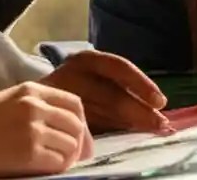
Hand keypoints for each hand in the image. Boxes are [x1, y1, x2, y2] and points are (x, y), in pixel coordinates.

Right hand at [0, 81, 91, 176]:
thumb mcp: (10, 102)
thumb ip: (37, 107)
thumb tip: (68, 127)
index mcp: (32, 90)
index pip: (73, 104)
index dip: (81, 123)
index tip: (80, 138)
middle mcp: (35, 106)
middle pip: (76, 125)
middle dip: (80, 143)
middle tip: (78, 156)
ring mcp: (33, 129)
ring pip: (72, 145)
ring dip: (68, 157)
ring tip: (57, 163)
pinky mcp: (29, 153)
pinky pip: (59, 162)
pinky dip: (59, 167)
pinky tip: (47, 169)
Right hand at [41, 50, 168, 132]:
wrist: (35, 97)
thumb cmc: (76, 83)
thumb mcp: (94, 73)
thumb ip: (120, 84)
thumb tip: (158, 104)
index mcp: (86, 60)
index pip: (119, 67)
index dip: (142, 84)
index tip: (160, 101)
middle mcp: (73, 75)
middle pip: (113, 95)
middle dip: (140, 112)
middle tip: (161, 124)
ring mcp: (63, 97)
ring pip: (104, 114)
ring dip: (130, 124)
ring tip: (151, 130)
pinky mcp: (58, 117)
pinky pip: (90, 128)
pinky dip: (110, 132)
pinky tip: (126, 136)